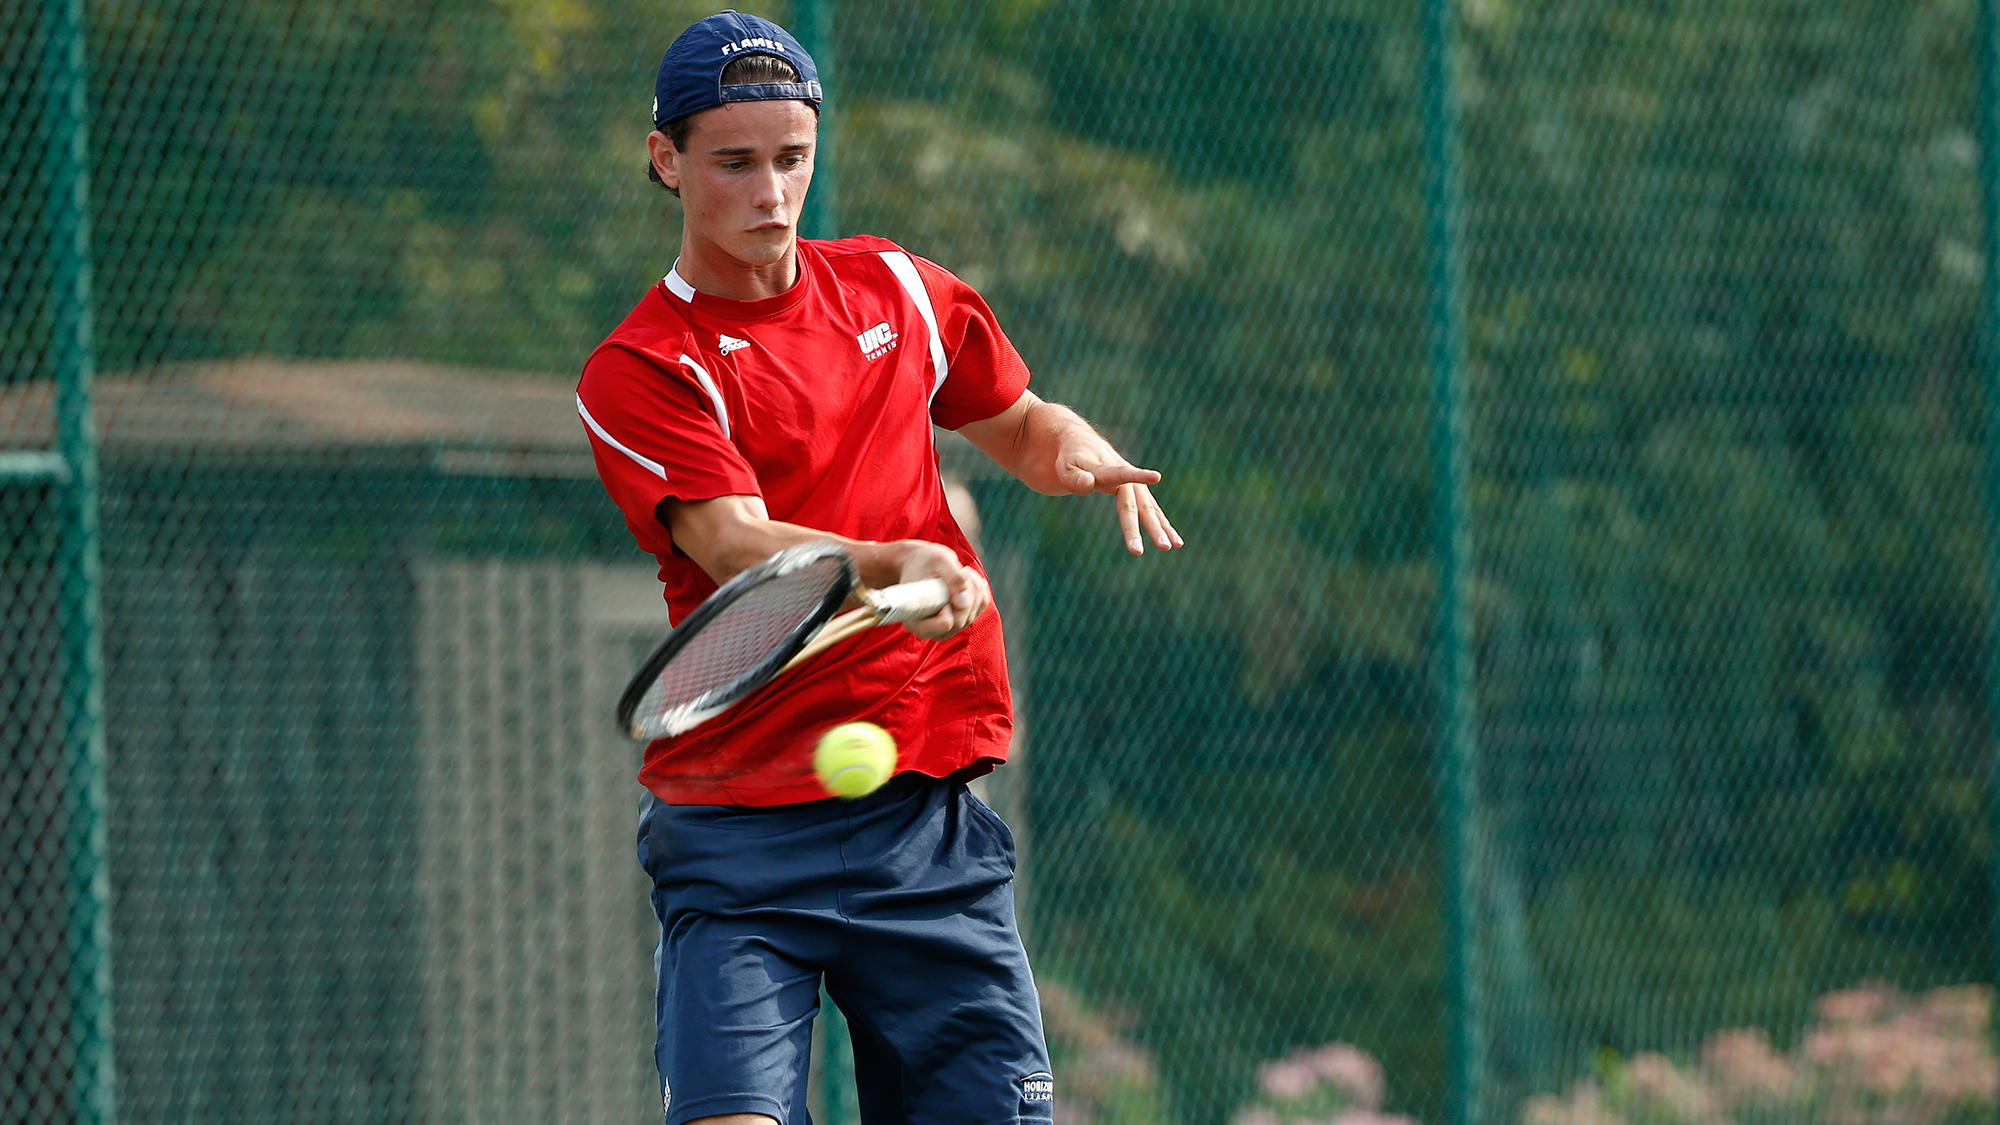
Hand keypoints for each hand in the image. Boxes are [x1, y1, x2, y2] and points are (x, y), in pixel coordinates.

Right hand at [874, 540, 989, 639]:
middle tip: (959, 571)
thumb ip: (954, 578)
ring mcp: (945, 629)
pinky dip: (979, 589)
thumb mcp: (938, 561)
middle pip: (961, 620)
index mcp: (915, 621)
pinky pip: (981, 606)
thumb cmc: (924, 561)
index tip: (942, 585)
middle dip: (967, 593)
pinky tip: (967, 578)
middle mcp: (929, 631)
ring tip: (961, 572)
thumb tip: (964, 603)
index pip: (946, 623)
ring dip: (973, 589)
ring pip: (973, 614)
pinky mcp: (958, 621)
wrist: (919, 563)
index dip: (951, 604)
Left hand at [1056, 444, 1184, 555]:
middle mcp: (1126, 478)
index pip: (1123, 474)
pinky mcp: (1138, 494)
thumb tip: (1088, 483)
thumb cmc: (1071, 460)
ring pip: (1150, 509)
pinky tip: (1175, 542)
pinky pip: (1152, 512)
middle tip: (1162, 547)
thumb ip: (1076, 478)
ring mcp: (1135, 486)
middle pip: (1138, 505)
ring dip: (1161, 528)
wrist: (1083, 446)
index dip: (1139, 476)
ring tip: (1173, 546)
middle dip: (1150, 527)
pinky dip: (1163, 526)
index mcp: (1107, 469)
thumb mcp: (1066, 468)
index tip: (1156, 476)